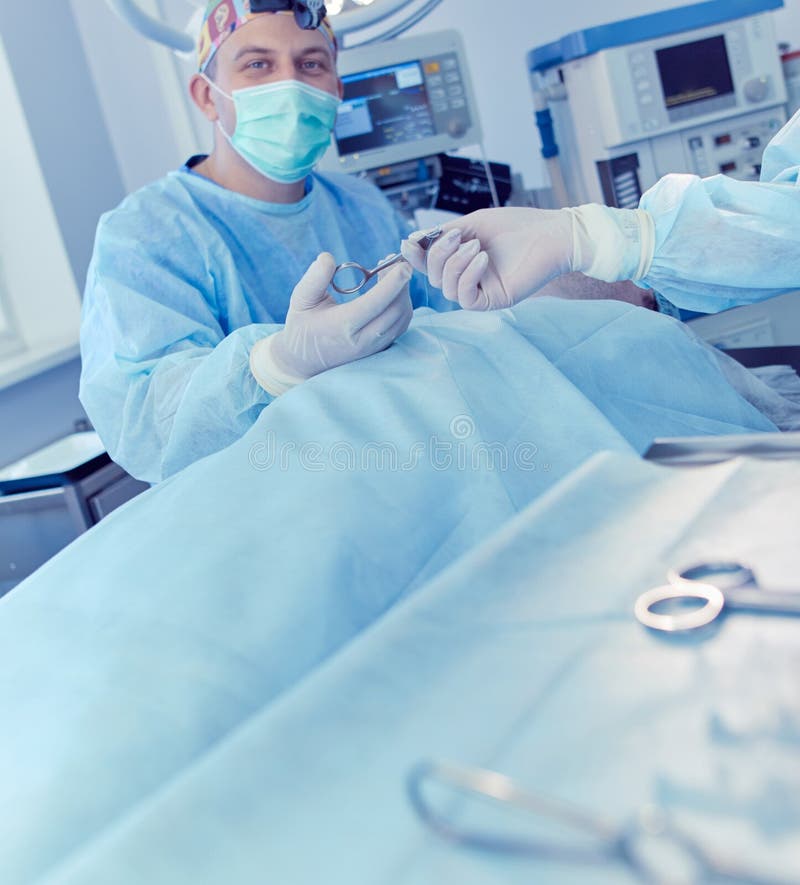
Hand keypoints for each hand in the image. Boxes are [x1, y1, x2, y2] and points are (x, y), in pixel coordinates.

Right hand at [250, 252, 412, 394]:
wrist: (303, 360)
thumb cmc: (302, 325)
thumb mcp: (301, 299)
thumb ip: (314, 278)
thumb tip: (328, 257)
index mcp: (342, 326)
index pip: (375, 303)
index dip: (392, 283)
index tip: (402, 265)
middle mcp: (362, 340)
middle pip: (395, 311)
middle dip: (402, 285)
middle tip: (397, 263)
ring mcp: (373, 347)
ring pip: (401, 319)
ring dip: (404, 295)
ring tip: (394, 273)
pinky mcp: (379, 348)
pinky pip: (400, 326)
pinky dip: (403, 305)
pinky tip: (394, 290)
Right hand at [401, 208, 574, 310]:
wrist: (551, 234)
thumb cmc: (517, 226)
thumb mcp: (473, 224)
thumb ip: (443, 234)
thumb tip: (411, 241)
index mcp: (460, 259)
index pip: (428, 264)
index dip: (415, 256)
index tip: (410, 243)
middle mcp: (467, 277)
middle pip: (433, 276)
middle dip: (438, 255)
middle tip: (458, 236)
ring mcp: (479, 290)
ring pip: (446, 287)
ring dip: (455, 263)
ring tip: (477, 246)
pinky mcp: (492, 300)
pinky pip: (465, 297)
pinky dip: (468, 276)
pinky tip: (483, 259)